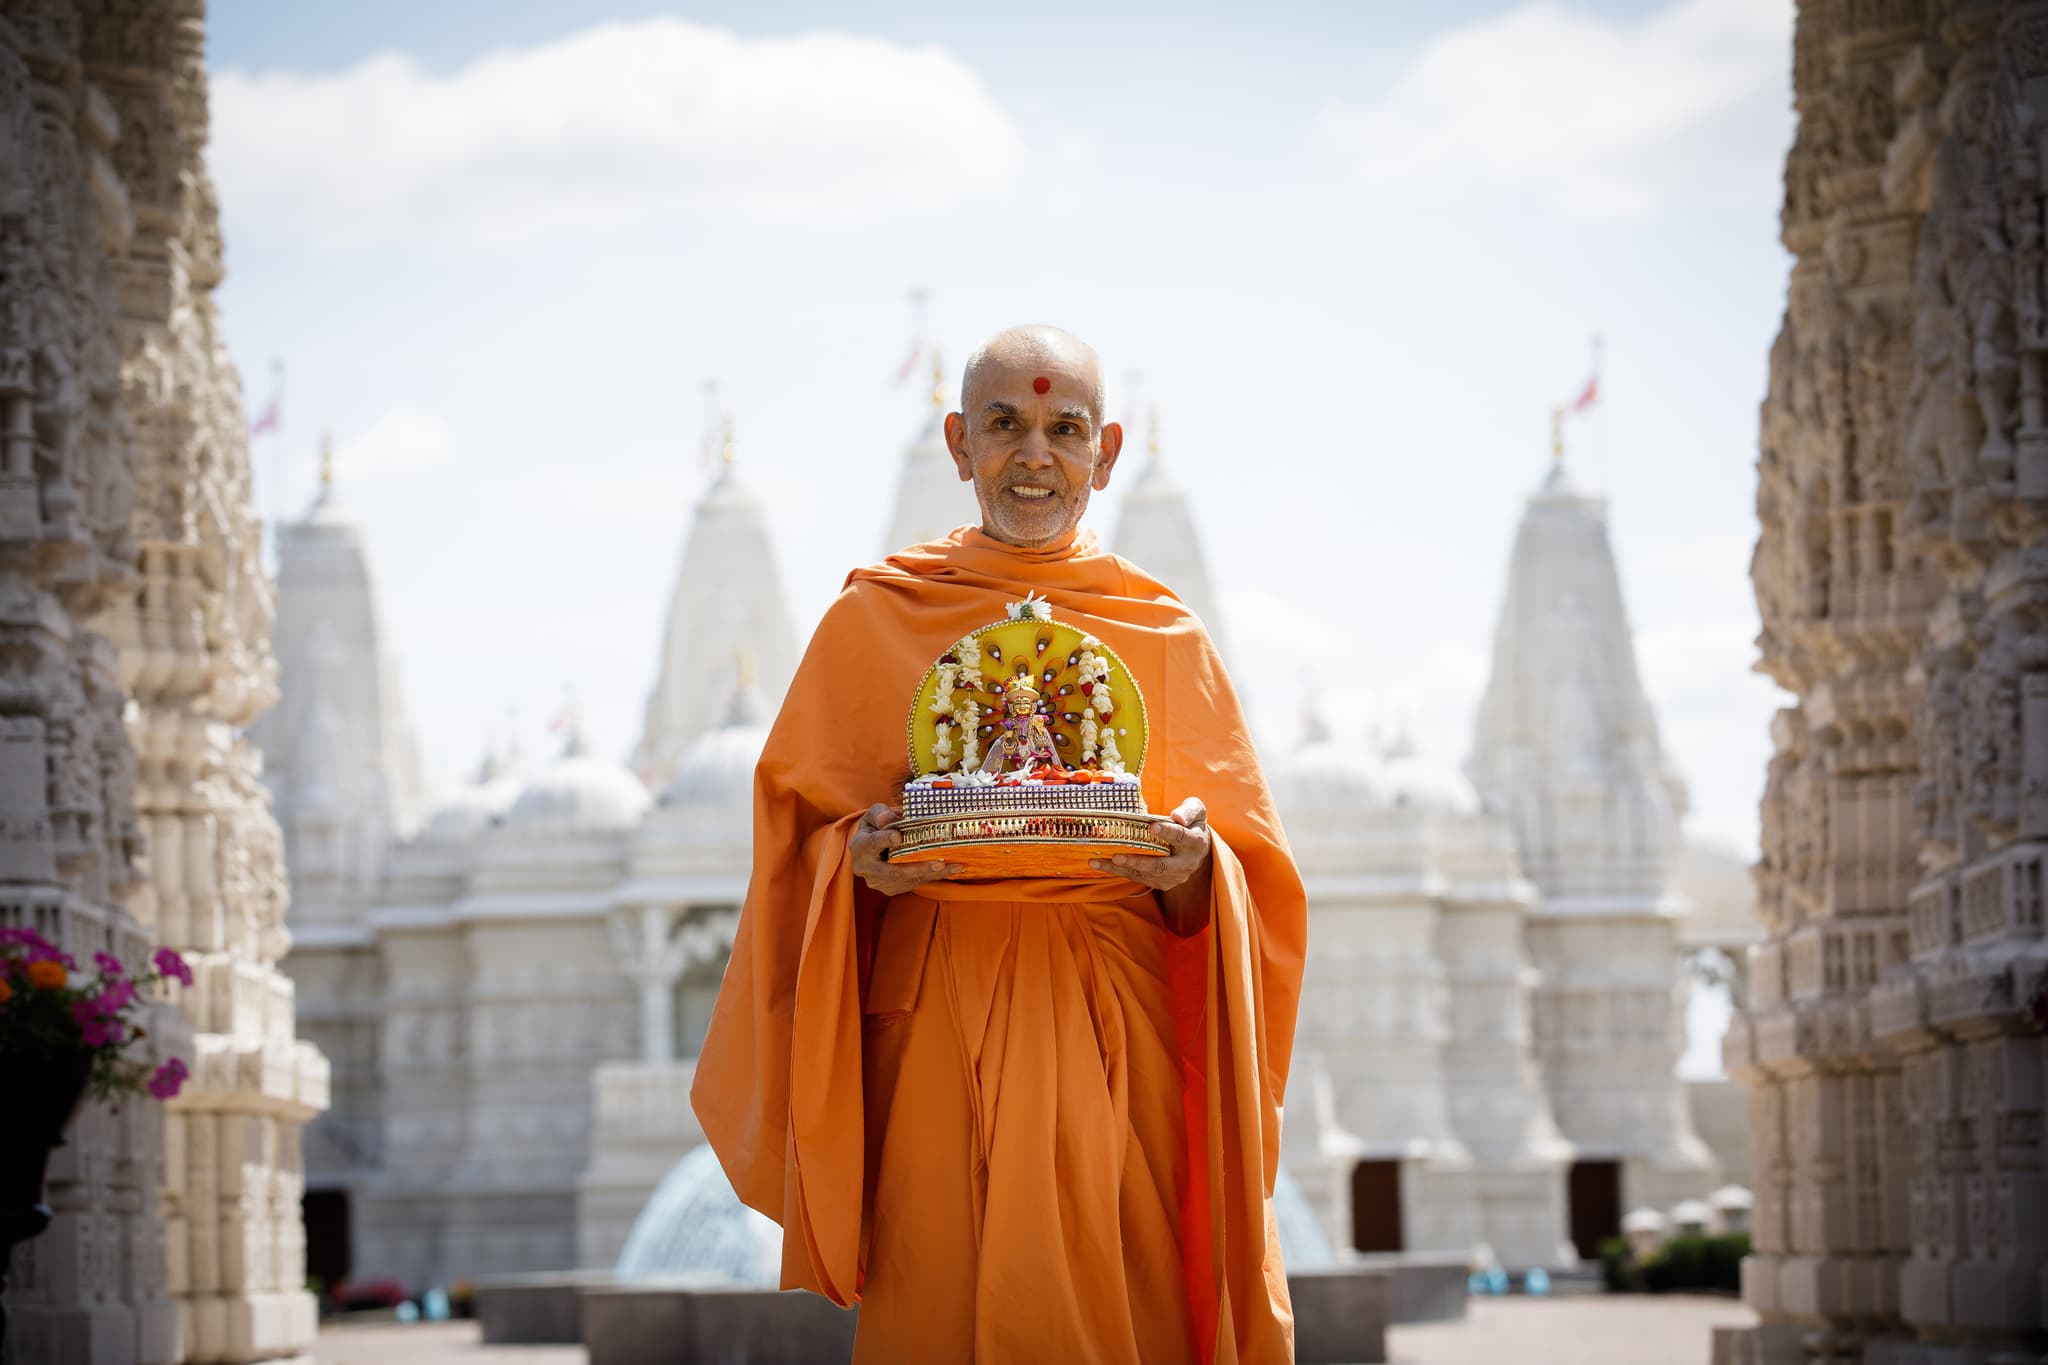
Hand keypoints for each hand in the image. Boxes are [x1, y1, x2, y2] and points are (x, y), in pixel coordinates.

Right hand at [850, 803, 961, 896]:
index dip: (884, 840)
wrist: (870, 848)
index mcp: (859, 846)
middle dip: (918, 868)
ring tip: (954, 867)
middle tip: (939, 863)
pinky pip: (914, 884)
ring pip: (907, 880)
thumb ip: (881, 813)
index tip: (898, 836)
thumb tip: (890, 819)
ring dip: (932, 874)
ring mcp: (879, 882)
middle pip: (893, 871)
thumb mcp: (875, 814)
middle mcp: (866, 868)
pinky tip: (951, 869)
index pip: (871, 844)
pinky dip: (933, 877)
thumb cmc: (875, 826)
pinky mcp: (892, 888)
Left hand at [1092, 797, 1212, 933]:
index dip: (1167, 832)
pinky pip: (1138, 878)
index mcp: (1195, 843)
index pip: (1181, 837)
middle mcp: (1186, 864)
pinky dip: (1119, 872)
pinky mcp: (1162, 883)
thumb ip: (1189, 810)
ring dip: (1120, 869)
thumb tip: (1176, 816)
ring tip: (1097, 862)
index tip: (1152, 826)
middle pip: (1161, 865)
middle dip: (1138, 862)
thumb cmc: (1190, 823)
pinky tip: (1101, 865)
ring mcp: (1174, 877)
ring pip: (1145, 875)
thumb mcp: (1196, 810)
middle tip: (1117, 856)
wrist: (1196, 850)